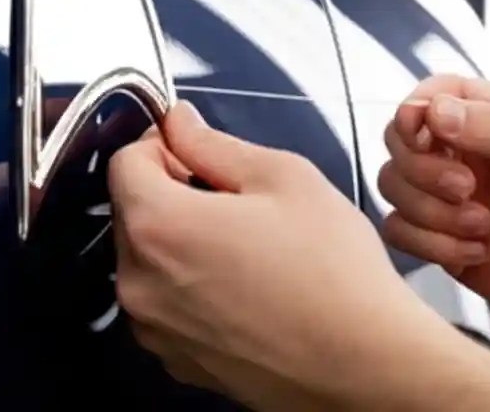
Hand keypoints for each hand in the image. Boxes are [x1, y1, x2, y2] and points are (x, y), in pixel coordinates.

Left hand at [109, 101, 458, 410]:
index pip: (124, 162)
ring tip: (247, 249)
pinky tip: (246, 288)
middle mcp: (139, 282)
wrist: (365, 365)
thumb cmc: (333, 272)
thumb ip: (214, 144)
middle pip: (132, 212)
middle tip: (237, 200)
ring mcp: (155, 329)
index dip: (160, 144)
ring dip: (182, 242)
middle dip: (171, 193)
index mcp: (159, 226)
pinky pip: (167, 304)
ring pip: (149, 260)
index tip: (195, 149)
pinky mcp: (176, 360)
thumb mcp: (283, 177)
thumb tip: (179, 123)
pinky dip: (192, 288)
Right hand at [379, 75, 489, 334]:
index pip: (431, 94)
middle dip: (424, 169)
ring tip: (484, 228)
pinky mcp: (443, 241)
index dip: (415, 113)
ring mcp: (451, 198)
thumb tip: (435, 111)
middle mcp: (468, 152)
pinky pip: (400, 232)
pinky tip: (479, 253)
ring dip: (430, 212)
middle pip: (399, 141)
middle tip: (469, 190)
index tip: (426, 138)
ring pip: (393, 186)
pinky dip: (430, 245)